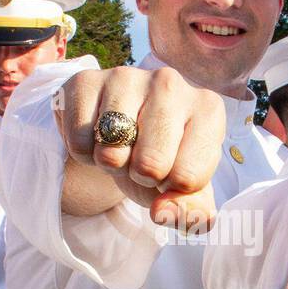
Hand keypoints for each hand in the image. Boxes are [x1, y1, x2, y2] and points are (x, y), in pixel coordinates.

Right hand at [55, 66, 224, 229]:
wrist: (121, 133)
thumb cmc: (162, 160)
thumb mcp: (185, 190)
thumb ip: (192, 212)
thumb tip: (164, 212)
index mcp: (208, 110)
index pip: (188, 177)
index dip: (171, 188)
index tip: (170, 171)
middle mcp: (171, 83)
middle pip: (150, 163)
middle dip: (140, 176)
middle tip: (140, 160)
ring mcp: (127, 76)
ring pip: (112, 150)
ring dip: (111, 164)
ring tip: (120, 149)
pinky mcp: (86, 80)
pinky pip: (79, 140)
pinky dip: (84, 153)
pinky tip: (97, 137)